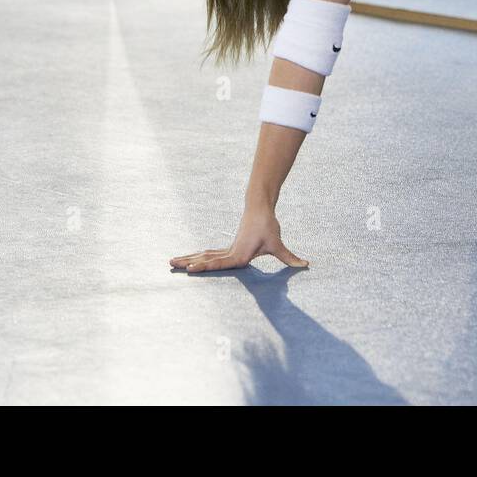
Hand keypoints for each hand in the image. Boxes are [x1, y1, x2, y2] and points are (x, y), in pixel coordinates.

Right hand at [170, 207, 308, 273]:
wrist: (260, 209)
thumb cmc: (268, 227)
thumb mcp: (278, 244)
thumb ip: (289, 257)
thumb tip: (305, 264)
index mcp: (239, 255)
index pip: (220, 263)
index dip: (205, 267)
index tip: (191, 268)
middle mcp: (230, 252)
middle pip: (206, 259)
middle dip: (189, 263)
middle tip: (171, 264)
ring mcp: (226, 249)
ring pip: (204, 255)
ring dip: (188, 258)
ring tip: (171, 261)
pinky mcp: (227, 247)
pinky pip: (208, 253)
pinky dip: (197, 256)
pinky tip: (188, 259)